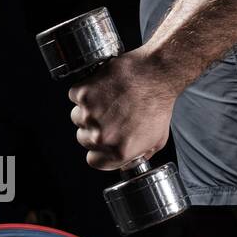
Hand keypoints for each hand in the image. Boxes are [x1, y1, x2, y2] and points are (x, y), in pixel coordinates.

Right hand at [67, 48, 179, 171]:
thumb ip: (138, 154)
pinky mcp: (84, 94)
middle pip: (83, 138)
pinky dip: (86, 90)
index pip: (93, 160)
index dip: (100, 149)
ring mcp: (90, 115)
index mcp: (119, 152)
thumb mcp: (157, 139)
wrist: (158, 73)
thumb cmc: (160, 103)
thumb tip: (125, 162)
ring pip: (77, 117)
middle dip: (95, 127)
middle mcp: (102, 137)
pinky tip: (105, 86)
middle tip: (113, 113)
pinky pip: (76, 96)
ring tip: (111, 98)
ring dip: (89, 109)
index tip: (106, 139)